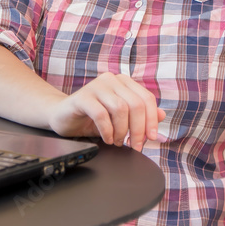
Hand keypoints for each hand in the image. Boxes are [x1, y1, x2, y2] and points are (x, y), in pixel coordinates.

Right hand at [46, 73, 164, 151]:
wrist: (62, 116)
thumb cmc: (92, 117)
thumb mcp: (120, 118)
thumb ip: (141, 114)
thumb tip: (162, 114)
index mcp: (123, 82)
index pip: (146, 99)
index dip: (152, 121)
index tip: (151, 138)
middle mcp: (111, 80)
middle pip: (136, 104)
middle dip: (138, 130)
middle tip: (134, 145)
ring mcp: (96, 86)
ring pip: (120, 109)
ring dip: (122, 131)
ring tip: (117, 141)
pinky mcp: (82, 97)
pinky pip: (101, 115)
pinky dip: (107, 131)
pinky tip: (106, 138)